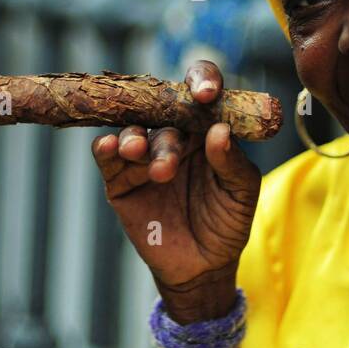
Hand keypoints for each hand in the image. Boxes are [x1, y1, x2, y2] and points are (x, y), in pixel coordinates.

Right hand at [92, 60, 262, 300]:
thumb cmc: (227, 222)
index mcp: (204, 127)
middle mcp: (172, 134)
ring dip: (135, 139)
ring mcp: (143, 156)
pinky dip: (105, 147)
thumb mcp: (242, 193)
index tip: (207, 94)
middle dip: (167, 135)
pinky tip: (110, 147)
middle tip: (171, 163)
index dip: (202, 81)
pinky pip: (107, 157)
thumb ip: (232, 162)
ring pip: (133, 131)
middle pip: (161, 112)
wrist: (202, 266)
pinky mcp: (120, 180)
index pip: (199, 89)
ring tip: (144, 158)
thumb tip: (220, 130)